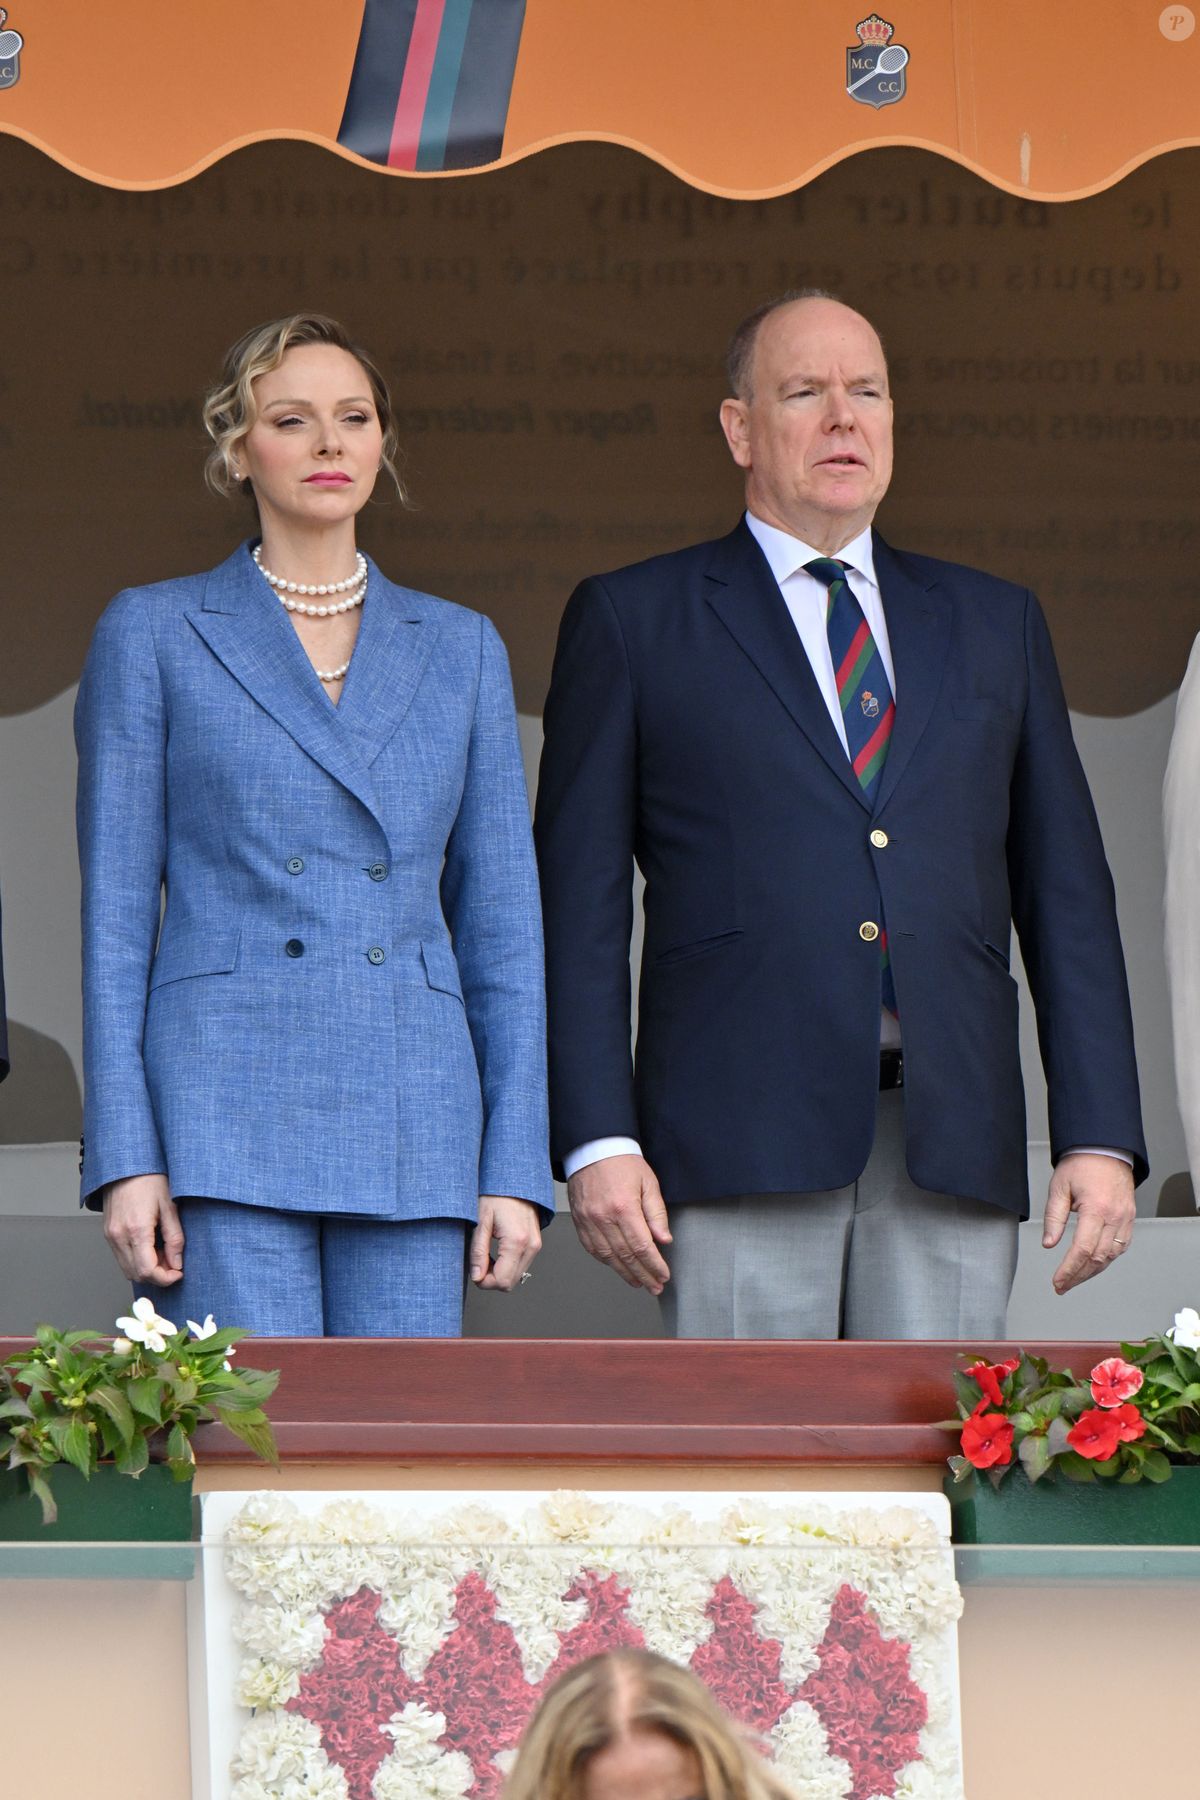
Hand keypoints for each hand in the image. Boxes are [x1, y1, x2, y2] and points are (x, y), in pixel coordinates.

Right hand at [103, 1174, 183, 1286]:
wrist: (126, 1164)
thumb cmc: (149, 1179)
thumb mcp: (170, 1206)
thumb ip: (175, 1238)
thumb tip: (177, 1263)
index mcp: (136, 1230)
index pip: (147, 1271)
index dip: (165, 1279)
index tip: (178, 1273)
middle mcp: (119, 1236)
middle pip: (136, 1275)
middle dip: (157, 1276)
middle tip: (173, 1262)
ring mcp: (110, 1235)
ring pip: (127, 1269)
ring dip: (146, 1269)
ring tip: (163, 1253)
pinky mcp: (108, 1233)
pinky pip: (121, 1257)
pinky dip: (136, 1260)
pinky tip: (150, 1247)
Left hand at [470, 1195, 540, 1290]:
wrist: (515, 1179)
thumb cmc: (497, 1194)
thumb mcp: (481, 1221)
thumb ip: (478, 1251)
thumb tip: (477, 1275)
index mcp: (517, 1241)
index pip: (502, 1281)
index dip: (485, 1282)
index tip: (475, 1271)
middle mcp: (531, 1246)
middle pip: (510, 1283)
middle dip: (491, 1279)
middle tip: (479, 1263)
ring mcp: (536, 1245)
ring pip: (516, 1276)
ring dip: (499, 1272)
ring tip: (487, 1254)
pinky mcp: (535, 1243)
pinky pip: (521, 1265)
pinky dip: (507, 1265)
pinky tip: (497, 1252)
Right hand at [566, 1154, 671, 1293]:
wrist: (592, 1148)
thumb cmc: (621, 1162)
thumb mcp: (648, 1182)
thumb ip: (656, 1213)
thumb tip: (663, 1239)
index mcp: (624, 1207)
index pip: (642, 1246)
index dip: (654, 1265)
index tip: (663, 1275)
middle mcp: (603, 1217)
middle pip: (626, 1256)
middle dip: (643, 1275)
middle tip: (654, 1286)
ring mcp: (588, 1221)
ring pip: (608, 1256)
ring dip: (625, 1273)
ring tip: (638, 1282)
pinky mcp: (579, 1221)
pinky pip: (592, 1248)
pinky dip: (606, 1261)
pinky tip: (617, 1267)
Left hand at [1042, 1153, 1134, 1293]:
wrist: (1105, 1150)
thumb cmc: (1082, 1164)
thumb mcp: (1059, 1187)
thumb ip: (1054, 1218)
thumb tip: (1049, 1244)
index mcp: (1096, 1208)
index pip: (1082, 1249)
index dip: (1069, 1270)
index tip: (1058, 1281)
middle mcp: (1115, 1217)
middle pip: (1097, 1258)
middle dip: (1078, 1276)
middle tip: (1062, 1286)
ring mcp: (1126, 1219)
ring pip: (1111, 1256)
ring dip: (1092, 1271)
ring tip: (1074, 1279)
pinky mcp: (1130, 1219)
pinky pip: (1120, 1246)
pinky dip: (1106, 1259)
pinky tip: (1093, 1265)